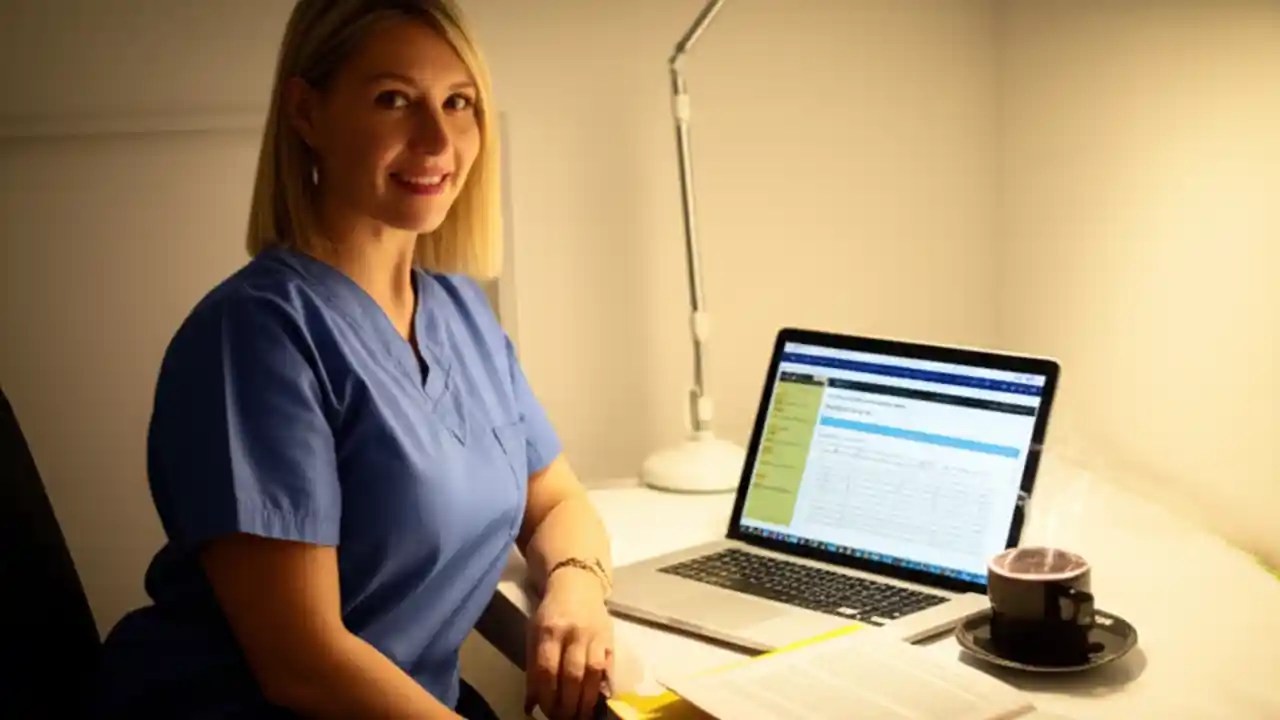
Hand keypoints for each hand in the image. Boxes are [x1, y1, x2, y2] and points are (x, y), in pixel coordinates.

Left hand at [525, 569, 613, 718]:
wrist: (578, 584)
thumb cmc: (552, 613)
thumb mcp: (534, 633)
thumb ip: (532, 668)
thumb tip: (531, 705)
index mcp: (549, 630)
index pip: (547, 670)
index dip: (547, 696)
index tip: (546, 713)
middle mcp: (573, 633)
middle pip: (571, 675)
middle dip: (567, 704)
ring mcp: (594, 635)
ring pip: (593, 673)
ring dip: (587, 701)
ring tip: (581, 716)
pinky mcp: (610, 639)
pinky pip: (609, 667)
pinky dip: (605, 688)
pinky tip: (600, 702)